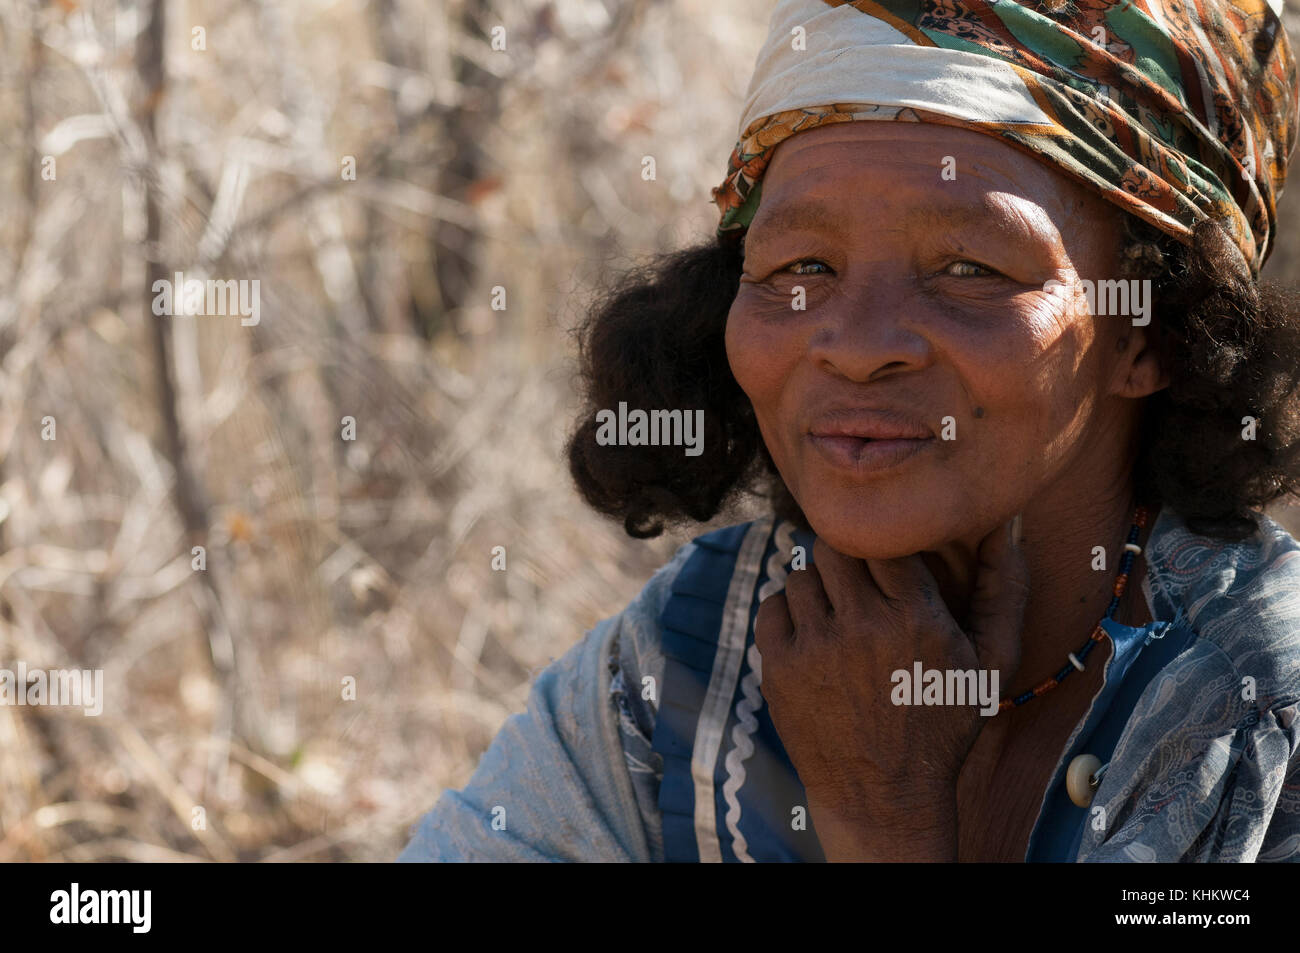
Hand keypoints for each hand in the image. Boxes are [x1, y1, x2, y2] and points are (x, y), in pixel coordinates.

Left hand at [754, 517, 1028, 860]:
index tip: (886, 567)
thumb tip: (1005, 523)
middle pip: (834, 547)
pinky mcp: (778, 668)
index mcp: (915, 617)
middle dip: (846, 560)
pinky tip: (813, 636)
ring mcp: (815, 648)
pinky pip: (773, 606)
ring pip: (801, 574)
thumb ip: (1005, 591)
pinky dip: (789, 613)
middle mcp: (861, 626)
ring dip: (818, 588)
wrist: (884, 797)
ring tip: (838, 617)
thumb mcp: (991, 664)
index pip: (883, 538)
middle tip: (857, 584)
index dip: (882, 544)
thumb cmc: (942, 725)